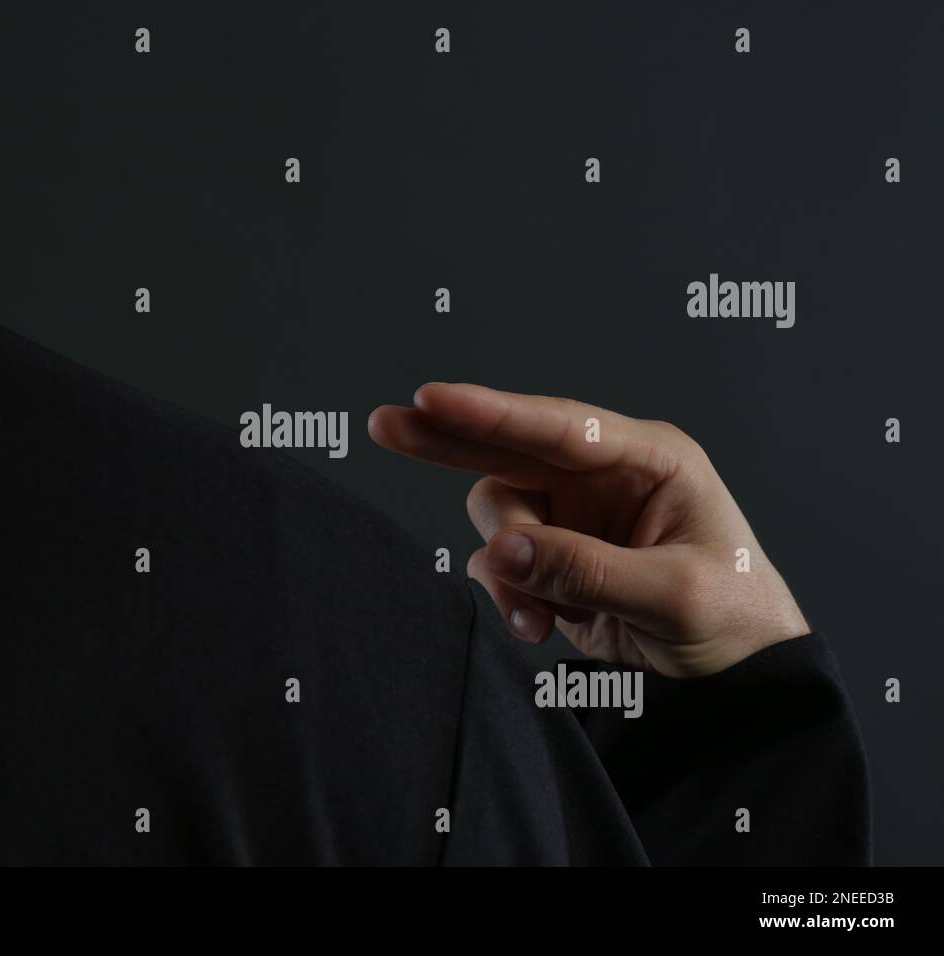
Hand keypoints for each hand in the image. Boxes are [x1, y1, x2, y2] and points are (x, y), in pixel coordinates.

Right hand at [368, 383, 810, 676]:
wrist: (739, 681)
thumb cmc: (735, 619)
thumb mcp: (672, 595)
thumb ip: (585, 570)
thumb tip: (504, 550)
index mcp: (648, 460)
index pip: (558, 427)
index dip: (492, 413)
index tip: (432, 398)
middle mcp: (603, 479)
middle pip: (508, 450)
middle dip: (448, 441)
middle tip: (387, 425)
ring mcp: (575, 518)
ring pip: (498, 515)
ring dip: (503, 565)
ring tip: (535, 616)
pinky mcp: (556, 559)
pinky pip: (502, 563)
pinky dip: (508, 595)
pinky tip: (539, 626)